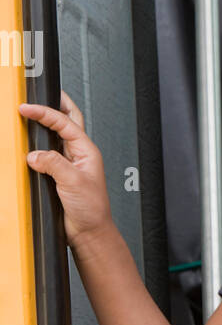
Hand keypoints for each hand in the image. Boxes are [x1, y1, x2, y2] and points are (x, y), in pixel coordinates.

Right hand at [18, 91, 112, 246]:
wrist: (88, 232)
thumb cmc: (92, 210)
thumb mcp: (73, 182)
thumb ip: (54, 164)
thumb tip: (34, 155)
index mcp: (86, 151)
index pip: (64, 122)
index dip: (45, 112)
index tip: (26, 108)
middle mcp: (77, 154)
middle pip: (67, 120)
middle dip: (55, 103)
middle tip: (40, 92)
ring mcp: (67, 164)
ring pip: (54, 136)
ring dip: (43, 125)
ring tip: (30, 114)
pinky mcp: (57, 175)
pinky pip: (44, 156)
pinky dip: (35, 147)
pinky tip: (27, 146)